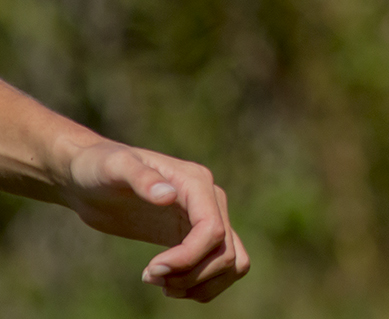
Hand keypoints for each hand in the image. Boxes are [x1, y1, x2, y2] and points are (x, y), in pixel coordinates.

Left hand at [58, 139, 250, 301]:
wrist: (91, 177)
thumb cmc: (100, 167)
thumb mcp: (114, 168)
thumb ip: (141, 178)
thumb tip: (168, 196)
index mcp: (196, 182)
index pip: (213, 230)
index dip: (188, 259)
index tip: (149, 270)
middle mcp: (210, 200)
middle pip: (226, 252)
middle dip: (190, 275)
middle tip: (150, 277)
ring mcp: (206, 219)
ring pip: (233, 262)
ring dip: (201, 284)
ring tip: (162, 285)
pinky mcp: (194, 236)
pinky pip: (220, 266)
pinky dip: (201, 286)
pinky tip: (167, 283)